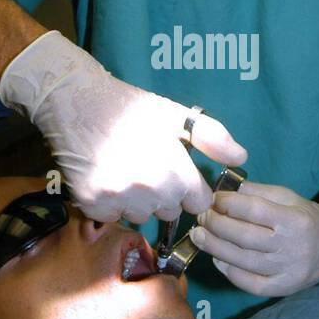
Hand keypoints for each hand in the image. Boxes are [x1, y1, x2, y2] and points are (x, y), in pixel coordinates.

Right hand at [0, 31, 247, 222]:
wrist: (77, 102)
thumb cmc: (133, 108)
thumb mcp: (177, 116)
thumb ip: (214, 138)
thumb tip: (241, 158)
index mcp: (177, 174)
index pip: (199, 204)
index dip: (192, 191)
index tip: (179, 177)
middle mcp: (151, 193)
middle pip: (170, 212)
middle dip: (165, 196)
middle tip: (149, 168)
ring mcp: (120, 201)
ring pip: (140, 217)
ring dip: (138, 202)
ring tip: (127, 172)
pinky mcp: (92, 205)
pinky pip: (112, 217)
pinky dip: (111, 204)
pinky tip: (108, 179)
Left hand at [189, 181, 318, 295]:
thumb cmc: (304, 217)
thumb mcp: (286, 197)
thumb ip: (256, 192)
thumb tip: (222, 189)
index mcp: (294, 219)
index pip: (254, 210)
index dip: (227, 204)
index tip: (211, 198)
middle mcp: (292, 247)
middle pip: (244, 237)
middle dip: (216, 225)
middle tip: (200, 217)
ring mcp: (287, 271)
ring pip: (243, 261)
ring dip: (215, 248)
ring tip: (198, 236)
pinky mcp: (283, 288)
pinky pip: (250, 283)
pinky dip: (229, 272)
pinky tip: (217, 259)